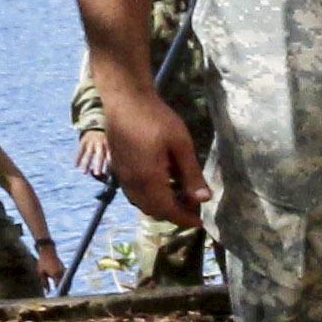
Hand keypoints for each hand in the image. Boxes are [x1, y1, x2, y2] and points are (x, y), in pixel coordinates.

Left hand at [34, 243, 68, 295]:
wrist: (48, 251)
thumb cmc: (42, 262)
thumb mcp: (40, 272)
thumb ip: (44, 283)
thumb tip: (47, 292)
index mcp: (56, 274)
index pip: (59, 286)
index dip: (60, 293)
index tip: (59, 299)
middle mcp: (62, 273)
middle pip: (66, 285)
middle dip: (65, 292)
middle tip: (64, 300)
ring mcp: (65, 271)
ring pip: (68, 282)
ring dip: (66, 288)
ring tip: (65, 295)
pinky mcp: (65, 270)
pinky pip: (67, 279)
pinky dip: (66, 284)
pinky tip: (64, 288)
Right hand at [75, 126, 112, 183]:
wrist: (95, 126)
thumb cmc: (106, 139)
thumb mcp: (111, 143)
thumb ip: (113, 154)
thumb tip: (117, 168)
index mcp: (109, 145)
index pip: (110, 155)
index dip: (110, 163)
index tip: (110, 172)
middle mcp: (100, 144)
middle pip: (99, 156)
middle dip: (98, 165)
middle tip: (97, 174)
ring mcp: (91, 142)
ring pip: (88, 154)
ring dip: (85, 164)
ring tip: (84, 173)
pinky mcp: (83, 141)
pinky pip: (80, 151)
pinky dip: (77, 158)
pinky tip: (75, 165)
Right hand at [90, 82, 206, 232]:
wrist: (124, 99)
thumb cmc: (156, 118)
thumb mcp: (181, 145)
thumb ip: (191, 174)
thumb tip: (204, 199)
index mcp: (148, 180)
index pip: (167, 210)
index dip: (184, 219)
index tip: (200, 223)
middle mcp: (132, 183)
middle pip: (153, 210)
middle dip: (173, 214)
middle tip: (193, 208)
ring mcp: (122, 175)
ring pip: (141, 202)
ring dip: (160, 205)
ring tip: (180, 197)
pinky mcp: (118, 167)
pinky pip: (133, 191)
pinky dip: (149, 196)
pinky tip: (163, 184)